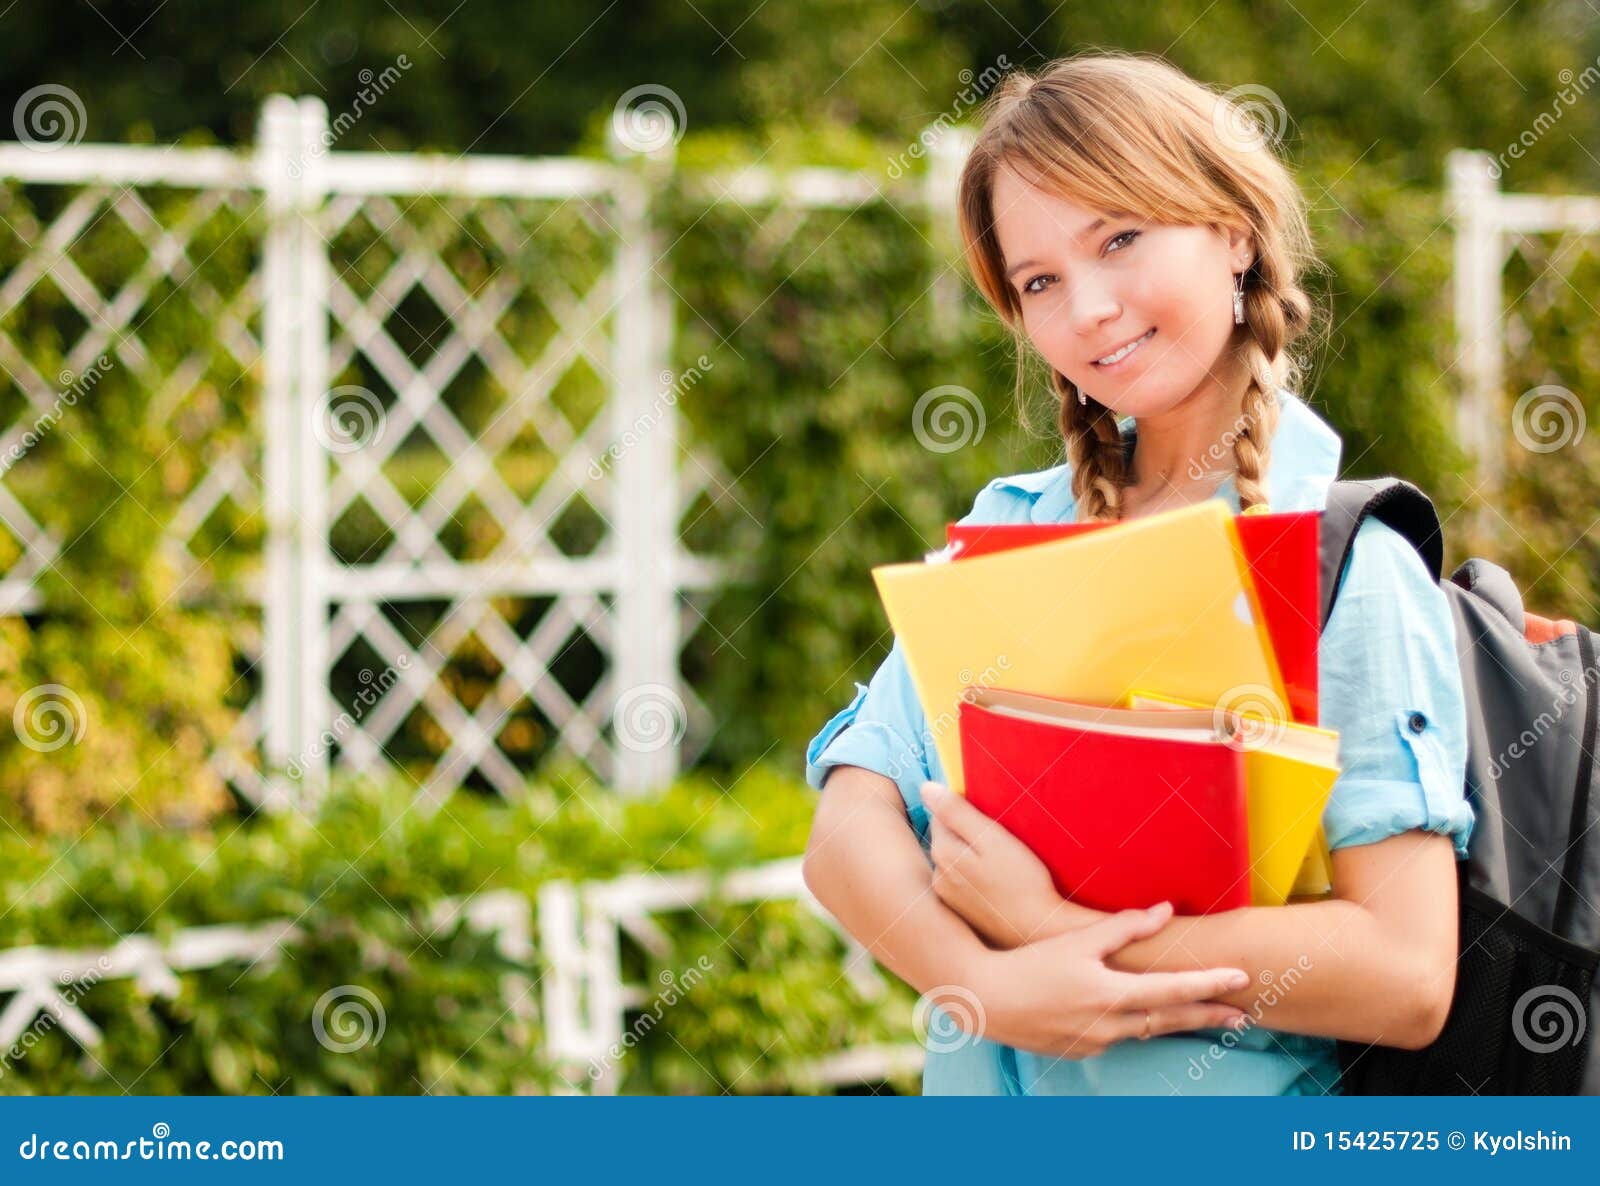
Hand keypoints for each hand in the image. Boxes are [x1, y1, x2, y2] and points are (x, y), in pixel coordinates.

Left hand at [922, 781, 1103, 946]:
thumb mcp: (993, 839)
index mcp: (942, 852)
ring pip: (953, 861)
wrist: (1039, 932)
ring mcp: (946, 897)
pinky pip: (961, 883)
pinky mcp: (960, 913)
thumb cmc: (1023, 881)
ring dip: (969, 855)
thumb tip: (925, 788)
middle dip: (966, 833)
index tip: (990, 817)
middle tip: (1000, 842)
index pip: (940, 814)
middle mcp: (936, 876)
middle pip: (945, 838)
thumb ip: (957, 812)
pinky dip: (974, 877)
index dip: (965, 809)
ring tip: (1000, 863)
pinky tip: (996, 883)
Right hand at [956, 902, 1251, 1059]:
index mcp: (1112, 994)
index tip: (1242, 978)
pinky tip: (1138, 1012)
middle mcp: (1110, 1025)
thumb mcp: (1077, 939)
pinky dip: (1134, 1023)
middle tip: (1243, 1014)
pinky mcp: (1082, 1050)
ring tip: (1204, 1014)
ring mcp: (1097, 1043)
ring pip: (1146, 1029)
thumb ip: (1124, 927)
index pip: (1174, 990)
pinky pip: (1117, 1035)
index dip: (1211, 984)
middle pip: (1172, 1019)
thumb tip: (1165, 911)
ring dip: (1175, 1020)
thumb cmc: (1029, 963)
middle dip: (1209, 1015)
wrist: (985, 999)